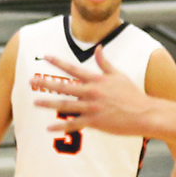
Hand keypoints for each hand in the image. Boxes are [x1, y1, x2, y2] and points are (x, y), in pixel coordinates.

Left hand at [37, 49, 160, 137]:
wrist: (144, 114)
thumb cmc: (132, 95)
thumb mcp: (118, 75)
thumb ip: (105, 63)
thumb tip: (98, 48)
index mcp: (97, 80)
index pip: (73, 68)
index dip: (58, 62)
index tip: (45, 56)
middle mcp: (92, 92)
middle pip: (64, 86)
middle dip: (46, 83)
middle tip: (31, 81)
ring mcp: (92, 107)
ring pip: (65, 105)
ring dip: (48, 104)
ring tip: (35, 103)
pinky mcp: (95, 122)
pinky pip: (74, 124)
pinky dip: (61, 126)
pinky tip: (49, 128)